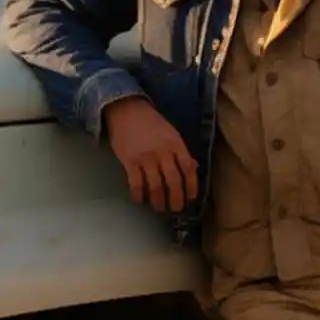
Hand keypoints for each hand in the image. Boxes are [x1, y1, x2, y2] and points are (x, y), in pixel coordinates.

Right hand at [103, 96, 198, 212]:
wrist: (126, 109)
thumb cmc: (151, 122)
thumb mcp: (171, 132)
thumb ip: (181, 151)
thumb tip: (193, 169)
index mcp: (176, 143)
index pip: (188, 169)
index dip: (191, 187)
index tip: (191, 198)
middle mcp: (162, 152)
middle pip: (173, 181)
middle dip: (176, 199)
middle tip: (176, 209)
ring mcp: (145, 157)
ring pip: (155, 186)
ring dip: (158, 201)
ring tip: (159, 208)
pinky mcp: (129, 161)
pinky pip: (136, 183)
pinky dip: (138, 195)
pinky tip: (140, 200)